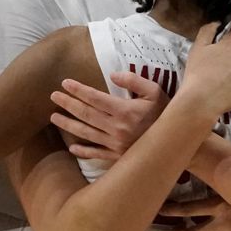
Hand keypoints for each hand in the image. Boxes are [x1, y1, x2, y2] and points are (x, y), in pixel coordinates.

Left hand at [52, 72, 168, 162]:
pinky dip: (83, 151)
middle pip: (86, 114)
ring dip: (68, 124)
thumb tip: (112, 74)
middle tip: (53, 96)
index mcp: (124, 111)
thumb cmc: (166, 113)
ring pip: (86, 133)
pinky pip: (97, 154)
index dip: (78, 90)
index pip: (94, 98)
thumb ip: (134, 80)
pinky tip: (72, 147)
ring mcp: (116, 144)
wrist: (177, 143)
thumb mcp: (155, 91)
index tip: (65, 83)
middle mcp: (116, 128)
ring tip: (54, 117)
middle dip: (67, 104)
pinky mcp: (118, 157)